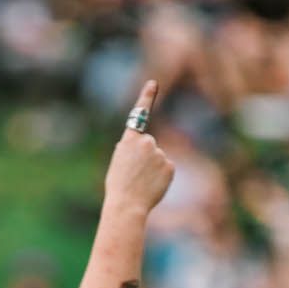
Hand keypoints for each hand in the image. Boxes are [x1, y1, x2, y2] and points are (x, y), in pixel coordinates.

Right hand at [103, 81, 173, 213]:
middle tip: (134, 173)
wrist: (127, 203)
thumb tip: (143, 147)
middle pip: (149, 144)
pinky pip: (166, 168)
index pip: (138, 115)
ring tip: (141, 181)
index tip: (153, 84)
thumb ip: (130, 149)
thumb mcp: (118, 161)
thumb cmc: (118, 185)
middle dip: (145, 156)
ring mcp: (160, 153)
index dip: (146, 97)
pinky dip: (161, 176)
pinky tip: (152, 185)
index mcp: (130, 140)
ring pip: (158, 158)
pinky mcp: (170, 165)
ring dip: (152, 168)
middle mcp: (146, 142)